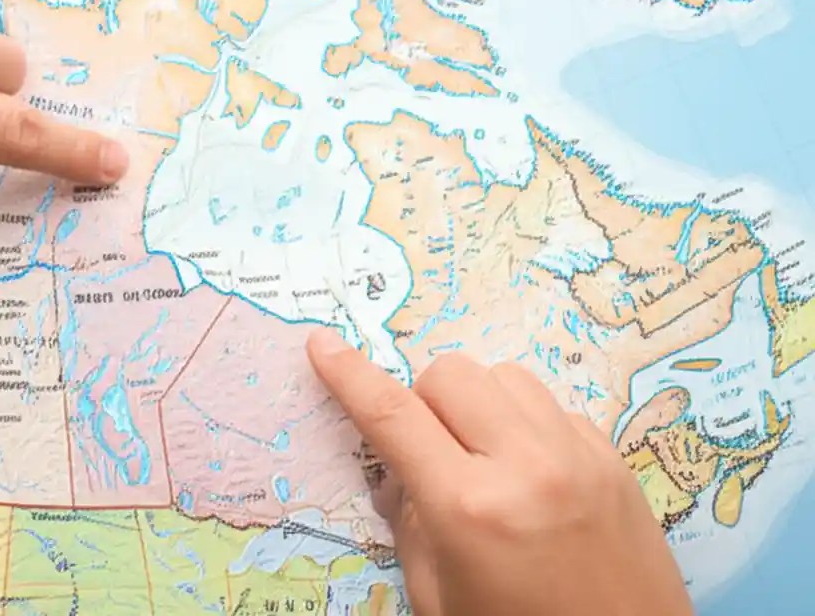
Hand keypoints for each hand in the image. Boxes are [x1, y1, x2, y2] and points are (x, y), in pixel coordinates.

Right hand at [306, 330, 692, 615]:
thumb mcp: (437, 595)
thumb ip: (409, 521)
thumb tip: (399, 468)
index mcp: (469, 508)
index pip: (393, 417)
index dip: (349, 375)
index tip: (322, 344)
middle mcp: (526, 466)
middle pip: (450, 374)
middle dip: (423, 400)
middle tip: (427, 449)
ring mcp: (578, 455)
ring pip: (504, 375)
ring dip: (476, 402)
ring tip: (480, 454)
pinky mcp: (613, 458)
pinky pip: (550, 404)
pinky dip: (524, 423)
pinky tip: (528, 471)